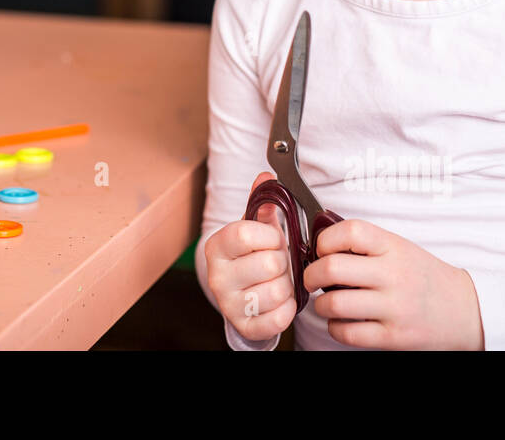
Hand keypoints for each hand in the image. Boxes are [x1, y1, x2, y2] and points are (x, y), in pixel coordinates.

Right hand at [204, 171, 295, 341]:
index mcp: (217, 246)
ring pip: (277, 292)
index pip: (247, 234)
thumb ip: (262, 203)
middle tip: (278, 264)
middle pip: (269, 264)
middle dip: (283, 263)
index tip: (272, 240)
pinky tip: (279, 301)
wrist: (242, 297)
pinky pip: (279, 318)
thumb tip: (267, 177)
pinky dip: (288, 309)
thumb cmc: (252, 258)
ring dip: (287, 287)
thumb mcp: (256, 229)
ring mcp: (228, 304)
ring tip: (278, 282)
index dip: (270, 236)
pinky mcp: (244, 327)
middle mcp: (216, 275)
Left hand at [303, 218, 484, 349]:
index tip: (322, 250)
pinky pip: (347, 332)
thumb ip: (368, 244)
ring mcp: (394, 307)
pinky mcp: (393, 337)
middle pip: (332, 268)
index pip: (349, 232)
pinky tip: (341, 321)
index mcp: (394, 247)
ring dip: (321, 304)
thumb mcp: (401, 248)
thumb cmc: (425, 277)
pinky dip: (334, 327)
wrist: (467, 311)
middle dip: (311, 274)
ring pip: (334, 303)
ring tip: (327, 302)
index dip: (325, 240)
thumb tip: (321, 245)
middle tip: (312, 279)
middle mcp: (394, 275)